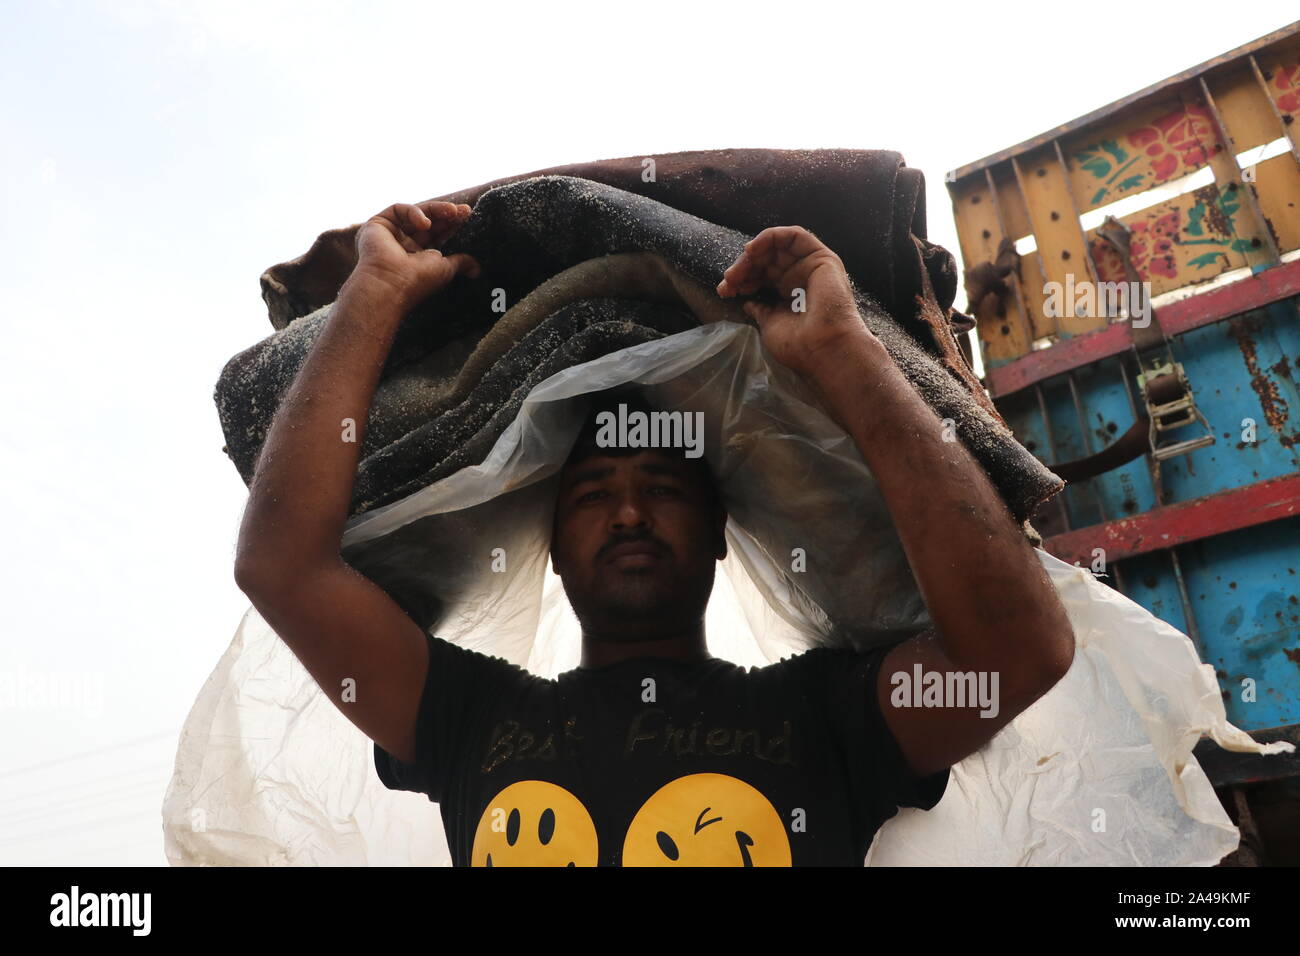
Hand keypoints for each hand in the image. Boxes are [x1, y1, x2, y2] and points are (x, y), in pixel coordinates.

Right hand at [351, 201, 480, 309]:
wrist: (389, 285)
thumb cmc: (417, 281)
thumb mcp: (445, 269)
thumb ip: (460, 263)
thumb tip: (477, 269)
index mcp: (418, 256)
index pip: (438, 235)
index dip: (453, 226)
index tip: (469, 217)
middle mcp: (403, 245)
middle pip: (429, 222)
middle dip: (448, 215)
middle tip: (465, 211)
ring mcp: (390, 234)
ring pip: (415, 214)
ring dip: (436, 210)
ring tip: (453, 211)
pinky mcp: (378, 224)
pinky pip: (399, 210)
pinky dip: (414, 213)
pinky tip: (426, 224)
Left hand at [716, 226, 871, 377]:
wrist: (823, 348)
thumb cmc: (798, 344)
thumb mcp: (770, 324)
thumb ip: (760, 310)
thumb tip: (748, 304)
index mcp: (789, 295)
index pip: (761, 277)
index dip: (741, 280)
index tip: (725, 290)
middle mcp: (799, 278)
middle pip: (766, 260)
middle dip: (743, 268)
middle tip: (728, 280)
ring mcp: (810, 266)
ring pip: (777, 247)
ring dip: (753, 253)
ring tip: (738, 269)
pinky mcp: (821, 257)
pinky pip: (795, 235)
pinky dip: (771, 237)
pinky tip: (752, 250)